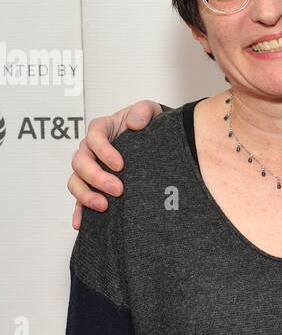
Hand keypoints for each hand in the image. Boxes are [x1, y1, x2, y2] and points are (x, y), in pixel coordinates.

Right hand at [68, 101, 163, 228]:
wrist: (152, 140)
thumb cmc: (147, 124)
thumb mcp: (149, 110)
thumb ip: (143, 111)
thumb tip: (134, 123)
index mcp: (101, 129)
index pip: (94, 137)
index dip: (104, 151)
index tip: (120, 164)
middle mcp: (90, 149)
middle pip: (81, 162)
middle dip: (96, 177)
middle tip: (118, 189)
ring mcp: (89, 169)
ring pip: (76, 181)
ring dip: (85, 195)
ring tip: (103, 206)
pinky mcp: (93, 187)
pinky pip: (79, 200)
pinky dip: (78, 211)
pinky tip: (81, 223)